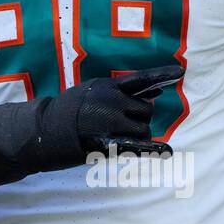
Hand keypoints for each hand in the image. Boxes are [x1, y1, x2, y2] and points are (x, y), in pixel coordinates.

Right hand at [49, 64, 184, 159]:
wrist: (44, 130)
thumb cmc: (70, 111)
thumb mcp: (93, 91)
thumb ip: (124, 91)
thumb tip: (159, 92)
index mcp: (108, 86)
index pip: (140, 80)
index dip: (161, 75)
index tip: (180, 72)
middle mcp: (113, 101)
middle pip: (146, 110)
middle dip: (139, 118)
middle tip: (119, 123)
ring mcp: (111, 122)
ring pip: (143, 129)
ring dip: (137, 135)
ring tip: (114, 135)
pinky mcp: (108, 142)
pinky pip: (137, 146)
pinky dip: (153, 149)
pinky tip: (166, 151)